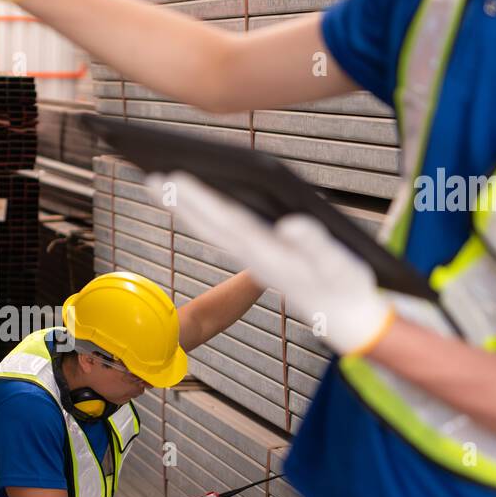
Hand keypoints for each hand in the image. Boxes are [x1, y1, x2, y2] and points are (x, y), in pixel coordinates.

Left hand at [145, 171, 394, 354]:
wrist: (345, 319)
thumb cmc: (344, 287)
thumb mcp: (340, 266)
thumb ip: (315, 245)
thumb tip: (290, 225)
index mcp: (270, 254)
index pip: (228, 220)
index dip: (201, 199)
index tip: (175, 178)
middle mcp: (254, 256)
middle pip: (209, 225)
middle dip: (181, 202)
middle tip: (150, 177)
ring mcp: (253, 258)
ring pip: (210, 230)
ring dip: (184, 208)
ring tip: (159, 183)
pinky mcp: (257, 259)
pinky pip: (221, 235)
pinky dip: (202, 216)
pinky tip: (192, 203)